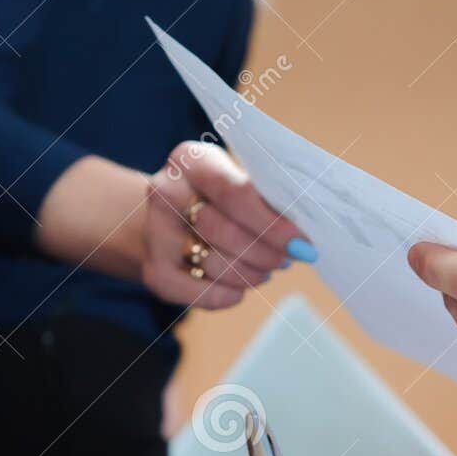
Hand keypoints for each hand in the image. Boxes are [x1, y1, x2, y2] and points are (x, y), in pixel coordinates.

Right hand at [142, 141, 313, 309]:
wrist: (172, 217)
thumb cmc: (223, 197)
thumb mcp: (241, 180)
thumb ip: (269, 198)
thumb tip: (304, 235)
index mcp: (192, 159)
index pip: (234, 193)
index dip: (272, 224)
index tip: (303, 243)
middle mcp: (165, 190)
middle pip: (224, 231)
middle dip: (265, 252)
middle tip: (288, 258)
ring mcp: (154, 230)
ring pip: (213, 263)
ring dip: (250, 274)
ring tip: (266, 269)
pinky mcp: (152, 268)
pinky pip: (195, 292)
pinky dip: (224, 295)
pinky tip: (240, 289)